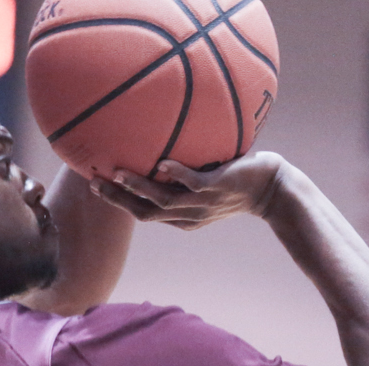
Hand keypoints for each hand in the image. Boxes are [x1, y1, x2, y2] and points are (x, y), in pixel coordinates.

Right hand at [90, 151, 284, 230]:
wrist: (275, 190)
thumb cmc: (240, 182)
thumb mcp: (209, 183)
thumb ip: (186, 172)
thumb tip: (163, 146)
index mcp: (183, 217)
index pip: (144, 213)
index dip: (119, 203)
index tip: (96, 186)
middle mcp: (190, 215)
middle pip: (145, 213)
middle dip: (118, 200)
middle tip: (94, 183)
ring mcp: (204, 203)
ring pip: (165, 201)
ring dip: (140, 188)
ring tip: (119, 173)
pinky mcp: (219, 188)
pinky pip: (195, 182)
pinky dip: (178, 174)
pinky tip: (163, 162)